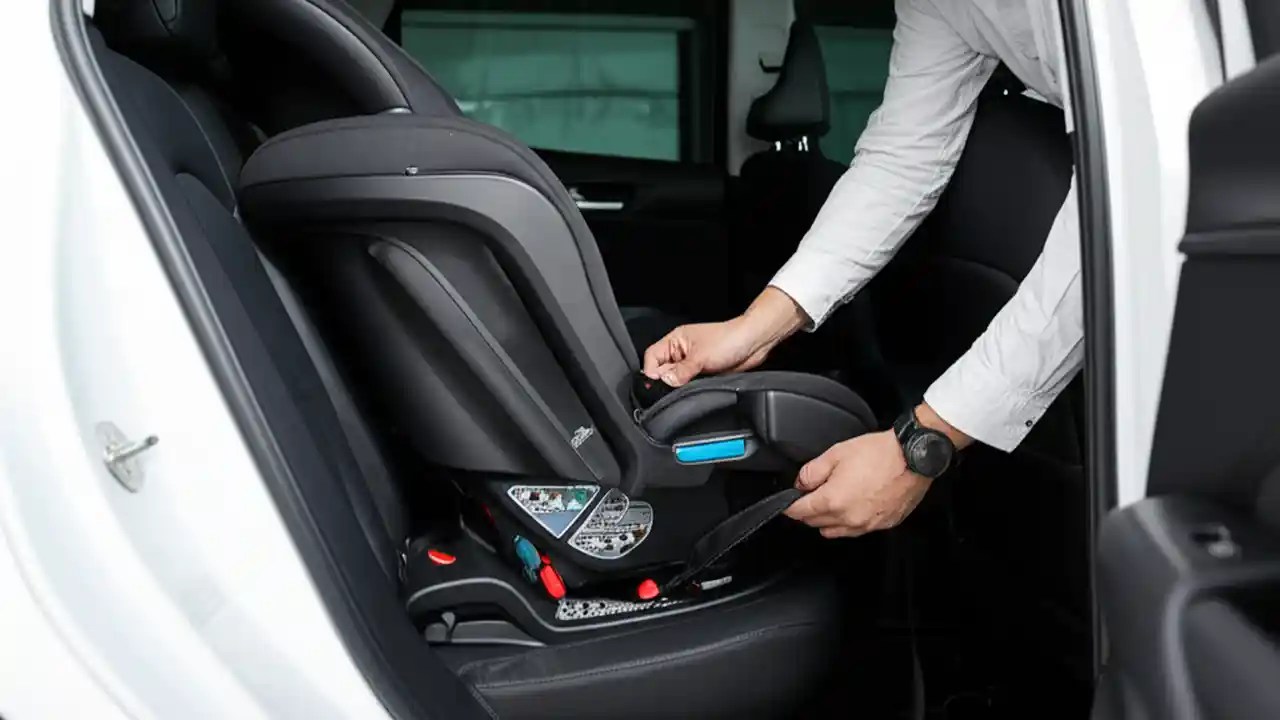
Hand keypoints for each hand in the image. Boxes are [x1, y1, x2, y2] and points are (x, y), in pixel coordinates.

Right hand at [643, 287, 807, 386]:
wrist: (753, 343)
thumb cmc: (729, 340)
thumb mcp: (699, 357)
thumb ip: (679, 372)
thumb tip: (664, 383)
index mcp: (675, 341)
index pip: (651, 358)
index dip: (651, 372)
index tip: (657, 384)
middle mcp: (681, 352)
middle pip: (662, 371)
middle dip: (667, 381)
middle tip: (676, 385)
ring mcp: (691, 363)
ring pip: (675, 380)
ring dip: (680, 386)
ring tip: (691, 385)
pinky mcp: (702, 374)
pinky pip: (689, 385)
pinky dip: (690, 389)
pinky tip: (697, 389)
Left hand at [783, 430, 933, 537]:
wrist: (913, 457)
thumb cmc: (880, 453)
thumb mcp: (836, 453)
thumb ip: (811, 471)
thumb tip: (800, 483)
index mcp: (833, 501)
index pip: (800, 512)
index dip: (790, 506)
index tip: (788, 503)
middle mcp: (849, 518)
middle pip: (815, 523)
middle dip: (808, 511)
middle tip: (812, 495)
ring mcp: (867, 524)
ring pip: (835, 531)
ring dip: (828, 520)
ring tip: (834, 499)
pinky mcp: (883, 524)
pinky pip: (858, 530)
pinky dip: (850, 521)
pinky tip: (854, 504)